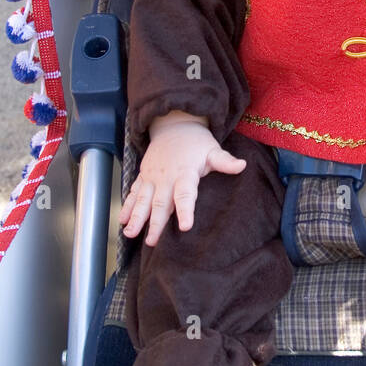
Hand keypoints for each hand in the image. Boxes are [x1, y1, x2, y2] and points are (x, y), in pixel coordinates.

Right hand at [119, 114, 245, 245]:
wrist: (174, 124)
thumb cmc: (196, 142)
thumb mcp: (212, 150)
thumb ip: (225, 161)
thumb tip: (243, 165)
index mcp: (185, 173)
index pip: (185, 194)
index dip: (185, 210)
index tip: (185, 226)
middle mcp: (166, 177)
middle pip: (160, 202)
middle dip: (155, 223)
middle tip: (152, 241)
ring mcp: (152, 177)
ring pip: (142, 200)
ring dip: (136, 217)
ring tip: (131, 233)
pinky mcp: (143, 176)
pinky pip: (134, 192)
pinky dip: (128, 206)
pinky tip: (123, 220)